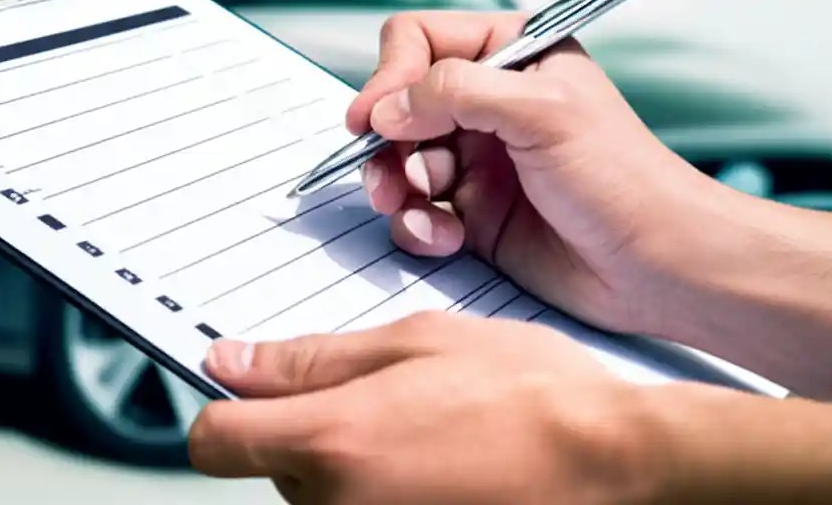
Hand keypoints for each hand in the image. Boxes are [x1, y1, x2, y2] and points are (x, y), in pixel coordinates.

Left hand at [189, 312, 662, 504]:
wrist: (617, 463)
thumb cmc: (532, 396)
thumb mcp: (413, 343)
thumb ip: (309, 359)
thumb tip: (234, 363)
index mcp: (333, 442)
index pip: (214, 442)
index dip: (223, 411)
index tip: (244, 395)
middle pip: (271, 469)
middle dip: (306, 433)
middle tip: (380, 403)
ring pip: (318, 499)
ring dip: (349, 468)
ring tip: (421, 438)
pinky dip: (383, 495)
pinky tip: (435, 471)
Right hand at [346, 11, 719, 332]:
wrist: (657, 266)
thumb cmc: (622, 178)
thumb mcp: (542, 111)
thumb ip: (456, 92)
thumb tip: (386, 108)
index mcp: (511, 55)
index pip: (420, 41)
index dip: (390, 76)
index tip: (372, 119)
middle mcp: (487, 102)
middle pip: (397, 105)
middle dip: (386, 144)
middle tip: (388, 180)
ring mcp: (477, 159)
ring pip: (397, 161)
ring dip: (397, 188)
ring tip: (417, 211)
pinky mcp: (472, 213)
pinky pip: (415, 211)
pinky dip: (418, 226)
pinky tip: (449, 239)